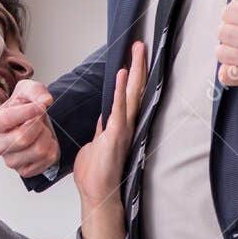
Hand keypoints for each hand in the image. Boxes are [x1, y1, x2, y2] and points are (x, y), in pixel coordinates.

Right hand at [0, 79, 58, 176]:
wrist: (33, 124)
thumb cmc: (26, 108)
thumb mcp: (28, 91)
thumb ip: (36, 91)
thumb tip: (45, 100)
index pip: (7, 119)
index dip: (28, 112)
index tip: (41, 106)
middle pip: (22, 138)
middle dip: (38, 126)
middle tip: (39, 121)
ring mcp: (10, 161)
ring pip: (38, 150)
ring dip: (47, 137)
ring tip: (42, 132)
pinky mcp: (24, 171)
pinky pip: (47, 160)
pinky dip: (53, 149)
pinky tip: (45, 143)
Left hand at [73, 41, 146, 238]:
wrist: (97, 194)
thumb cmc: (96, 174)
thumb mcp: (96, 144)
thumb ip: (101, 131)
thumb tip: (103, 120)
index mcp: (120, 125)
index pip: (127, 95)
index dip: (131, 76)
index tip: (133, 57)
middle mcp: (126, 125)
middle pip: (135, 90)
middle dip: (139, 66)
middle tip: (141, 44)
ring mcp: (123, 129)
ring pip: (132, 94)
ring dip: (135, 71)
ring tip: (138, 49)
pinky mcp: (116, 135)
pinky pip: (120, 108)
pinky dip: (122, 90)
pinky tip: (124, 73)